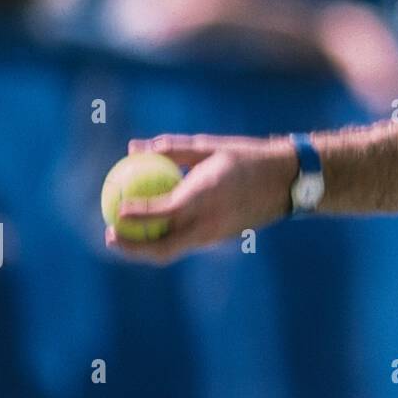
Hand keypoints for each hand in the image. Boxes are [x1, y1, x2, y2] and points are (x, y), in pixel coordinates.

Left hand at [106, 134, 298, 264]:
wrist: (286, 181)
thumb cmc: (247, 157)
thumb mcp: (210, 147)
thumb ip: (171, 150)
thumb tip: (133, 148)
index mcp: (206, 195)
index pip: (163, 212)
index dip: (136, 215)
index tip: (115, 210)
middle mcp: (210, 221)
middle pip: (163, 247)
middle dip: (132, 247)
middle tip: (110, 234)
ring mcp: (216, 235)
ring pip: (172, 250)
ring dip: (146, 248)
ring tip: (125, 235)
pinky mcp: (220, 239)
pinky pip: (186, 243)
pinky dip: (165, 239)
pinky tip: (154, 228)